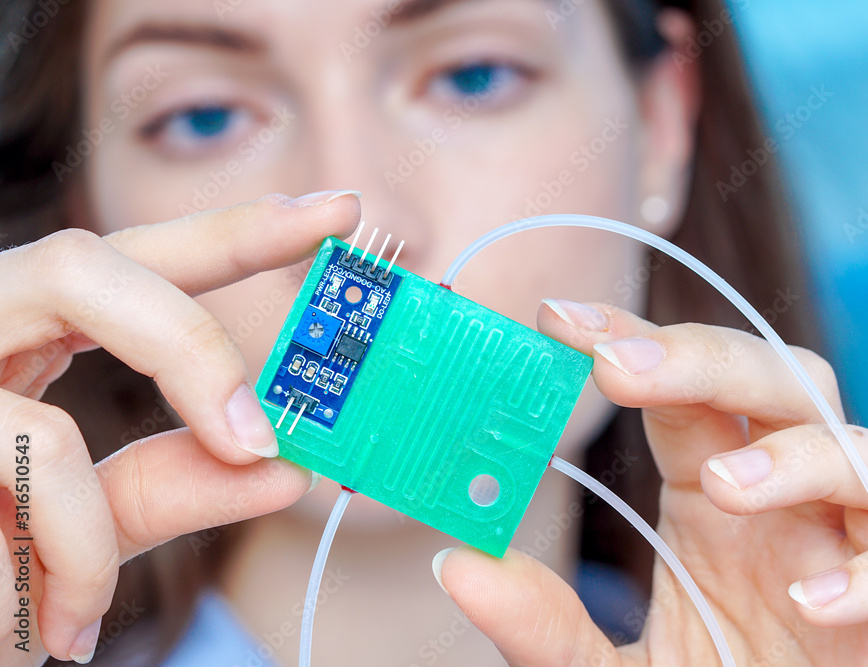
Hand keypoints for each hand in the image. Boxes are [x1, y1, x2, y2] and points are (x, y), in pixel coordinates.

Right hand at [0, 191, 359, 664]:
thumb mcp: (87, 528)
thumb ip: (174, 486)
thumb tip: (289, 467)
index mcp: (30, 339)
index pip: (142, 262)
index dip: (240, 231)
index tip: (339, 213)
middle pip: (90, 259)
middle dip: (196, 341)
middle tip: (262, 436)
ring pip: (63, 341)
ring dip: (115, 486)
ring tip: (105, 597)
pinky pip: (33, 461)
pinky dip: (71, 556)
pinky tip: (60, 624)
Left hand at [433, 302, 867, 665]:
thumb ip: (543, 624)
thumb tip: (457, 564)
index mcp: (723, 498)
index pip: (693, 391)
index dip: (637, 344)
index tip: (559, 320)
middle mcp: (802, 512)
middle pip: (792, 388)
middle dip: (712, 361)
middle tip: (617, 367)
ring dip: (808, 456)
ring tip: (722, 488)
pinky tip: (811, 599)